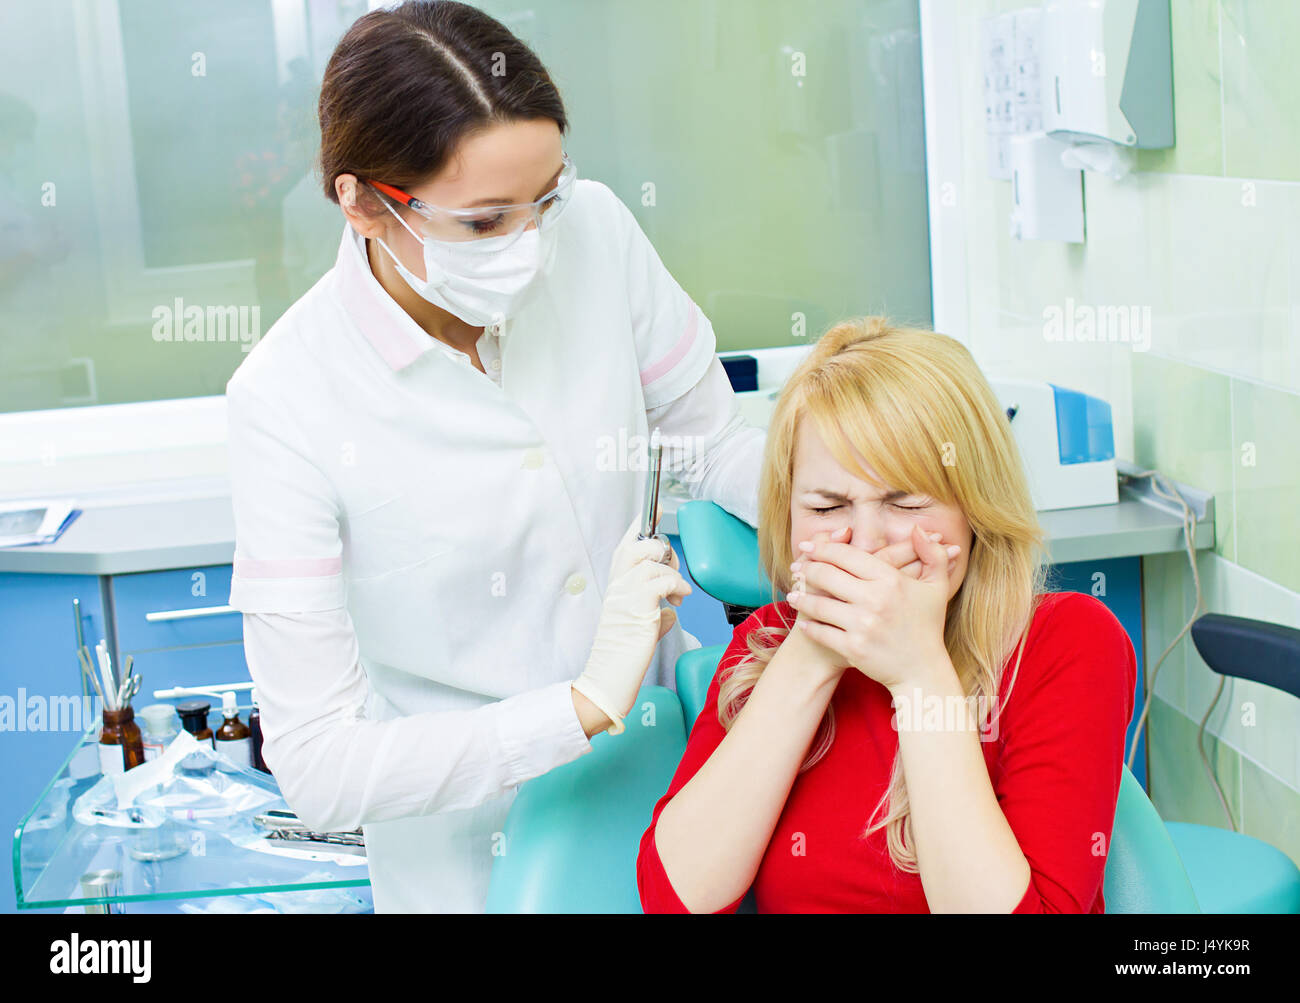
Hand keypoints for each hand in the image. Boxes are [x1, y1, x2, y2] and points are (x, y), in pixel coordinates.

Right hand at [573, 517, 691, 729]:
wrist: (610, 676)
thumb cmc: (624, 654)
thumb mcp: (641, 627)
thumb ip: (654, 613)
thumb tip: (671, 613)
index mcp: (616, 584)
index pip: (626, 544)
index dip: (642, 524)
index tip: (658, 507)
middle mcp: (617, 584)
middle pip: (639, 543)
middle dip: (662, 549)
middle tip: (673, 570)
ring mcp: (625, 593)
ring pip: (654, 561)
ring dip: (674, 575)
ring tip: (679, 595)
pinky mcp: (637, 605)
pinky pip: (663, 581)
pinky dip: (676, 588)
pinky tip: (679, 602)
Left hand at [788, 522, 956, 691]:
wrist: (923, 670)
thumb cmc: (927, 626)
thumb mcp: (937, 586)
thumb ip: (931, 554)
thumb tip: (919, 528)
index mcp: (890, 580)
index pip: (846, 555)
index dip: (822, 548)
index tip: (807, 546)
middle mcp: (875, 600)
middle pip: (826, 575)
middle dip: (806, 569)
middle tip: (797, 568)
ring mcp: (862, 625)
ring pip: (818, 604)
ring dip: (800, 598)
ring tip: (793, 595)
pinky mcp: (852, 648)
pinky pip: (821, 631)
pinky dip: (809, 626)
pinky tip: (804, 622)